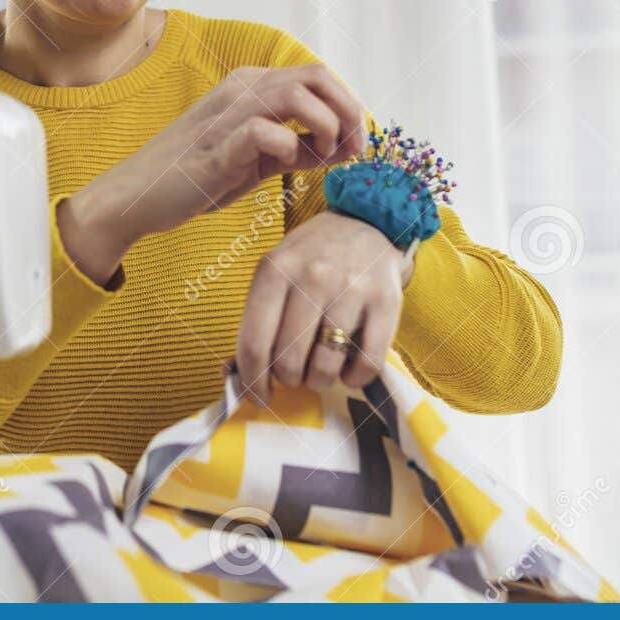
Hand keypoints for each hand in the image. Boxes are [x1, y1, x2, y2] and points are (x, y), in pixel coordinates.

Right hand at [60, 64, 365, 285]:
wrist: (138, 194)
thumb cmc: (197, 175)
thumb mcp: (257, 158)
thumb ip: (296, 147)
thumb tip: (343, 146)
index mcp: (252, 85)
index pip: (318, 75)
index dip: (349, 106)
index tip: (355, 146)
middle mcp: (242, 89)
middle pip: (317, 75)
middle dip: (348, 112)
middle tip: (351, 151)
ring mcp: (228, 114)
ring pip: (297, 95)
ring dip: (324, 128)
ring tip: (321, 159)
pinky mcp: (217, 146)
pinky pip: (265, 133)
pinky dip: (289, 149)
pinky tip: (287, 168)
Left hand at [234, 209, 410, 405]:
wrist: (365, 221)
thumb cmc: (310, 256)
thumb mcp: (275, 273)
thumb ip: (256, 320)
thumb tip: (234, 377)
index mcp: (275, 269)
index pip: (254, 342)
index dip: (252, 381)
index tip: (258, 397)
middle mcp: (312, 277)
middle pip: (288, 360)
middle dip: (288, 379)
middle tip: (294, 373)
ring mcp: (351, 290)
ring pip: (325, 367)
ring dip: (318, 381)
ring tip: (319, 370)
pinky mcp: (386, 302)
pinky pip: (367, 364)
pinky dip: (354, 379)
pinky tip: (348, 370)